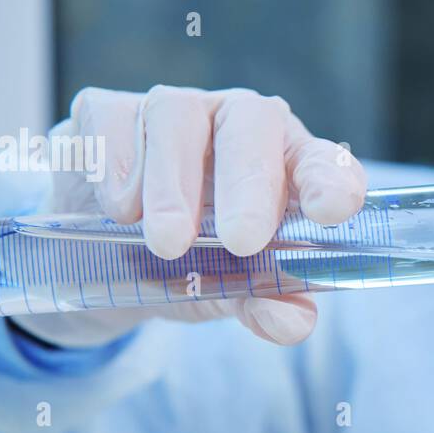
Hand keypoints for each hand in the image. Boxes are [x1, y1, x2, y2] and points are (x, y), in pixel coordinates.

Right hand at [12, 85, 366, 347]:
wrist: (100, 255)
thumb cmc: (188, 264)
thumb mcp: (226, 292)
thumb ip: (262, 304)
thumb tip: (293, 322)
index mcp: (284, 165)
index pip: (322, 161)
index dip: (331, 180)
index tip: (333, 210)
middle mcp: (235, 124)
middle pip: (252, 122)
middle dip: (251, 183)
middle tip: (243, 241)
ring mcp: (171, 110)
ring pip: (175, 115)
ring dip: (173, 182)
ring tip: (168, 243)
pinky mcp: (105, 111)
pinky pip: (110, 119)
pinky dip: (115, 165)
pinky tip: (119, 211)